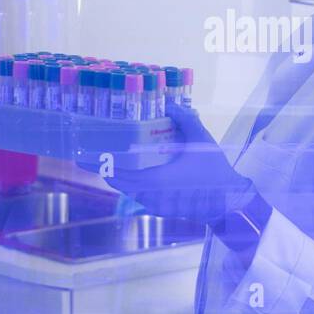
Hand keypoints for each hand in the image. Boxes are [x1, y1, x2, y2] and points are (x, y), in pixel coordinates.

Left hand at [103, 103, 255, 224]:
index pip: (118, 176)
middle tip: (94, 156)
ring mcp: (156, 205)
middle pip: (120, 184)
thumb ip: (187, 121)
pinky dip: (133, 184)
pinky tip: (134, 173)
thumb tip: (172, 104)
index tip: (84, 159)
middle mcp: (151, 196)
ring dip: (121, 178)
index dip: (100, 167)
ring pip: (130, 191)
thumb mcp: (202, 142)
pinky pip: (140, 196)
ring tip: (111, 161)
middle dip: (107, 170)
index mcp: (156, 180)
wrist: (229, 202)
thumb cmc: (215, 172)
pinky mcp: (162, 209)